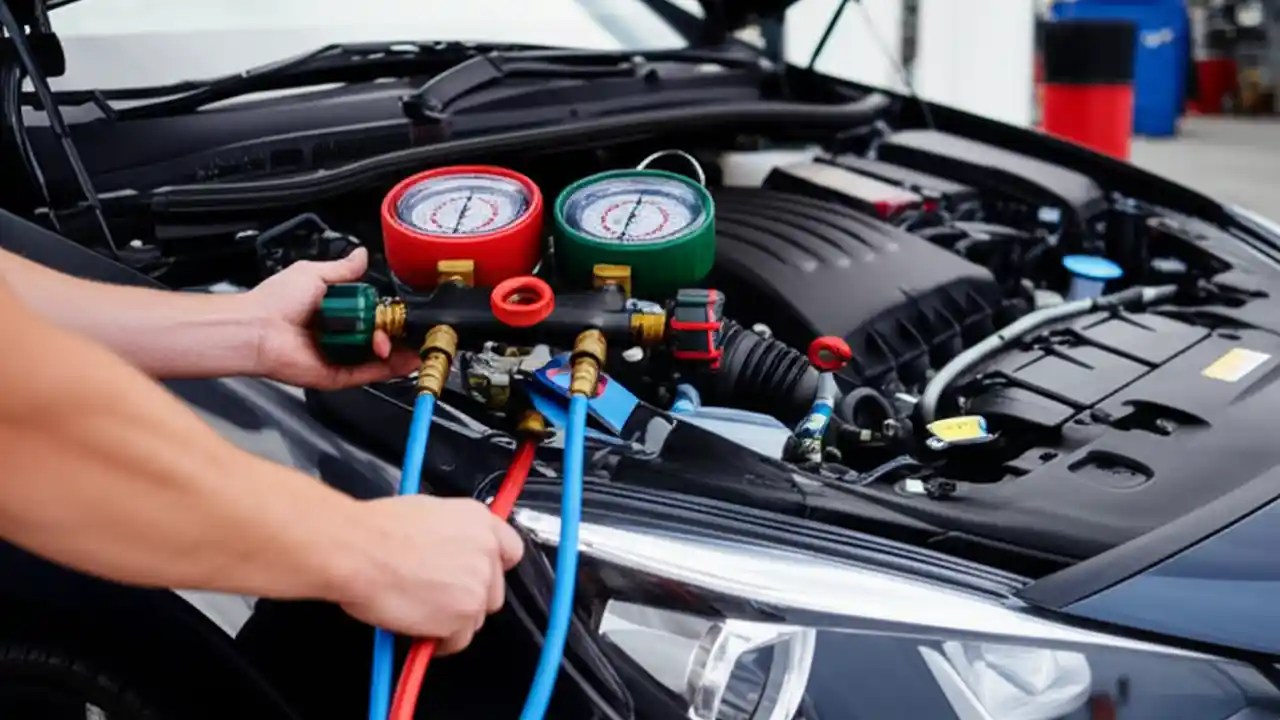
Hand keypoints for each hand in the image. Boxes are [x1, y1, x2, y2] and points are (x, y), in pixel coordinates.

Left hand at [243, 248, 418, 388]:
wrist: (255, 327)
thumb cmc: (274, 301)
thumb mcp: (314, 274)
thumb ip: (343, 269)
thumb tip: (362, 255)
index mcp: (334, 312)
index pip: (372, 315)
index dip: (389, 314)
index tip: (404, 312)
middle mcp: (338, 336)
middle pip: (379, 338)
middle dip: (397, 333)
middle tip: (406, 327)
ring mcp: (338, 357)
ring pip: (378, 358)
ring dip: (398, 352)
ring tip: (413, 344)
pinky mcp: (336, 376)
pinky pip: (367, 374)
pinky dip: (388, 370)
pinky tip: (405, 361)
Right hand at [337, 496, 524, 653]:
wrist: (359, 550)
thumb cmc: (377, 530)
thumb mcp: (428, 513)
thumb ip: (453, 534)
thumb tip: (450, 552)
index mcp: (480, 521)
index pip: (511, 551)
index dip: (492, 568)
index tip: (477, 576)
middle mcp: (486, 552)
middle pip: (494, 590)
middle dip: (468, 597)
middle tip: (437, 597)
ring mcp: (478, 586)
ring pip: (476, 617)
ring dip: (454, 619)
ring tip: (420, 611)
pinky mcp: (462, 617)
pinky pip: (459, 640)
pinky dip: (441, 641)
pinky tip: (419, 629)